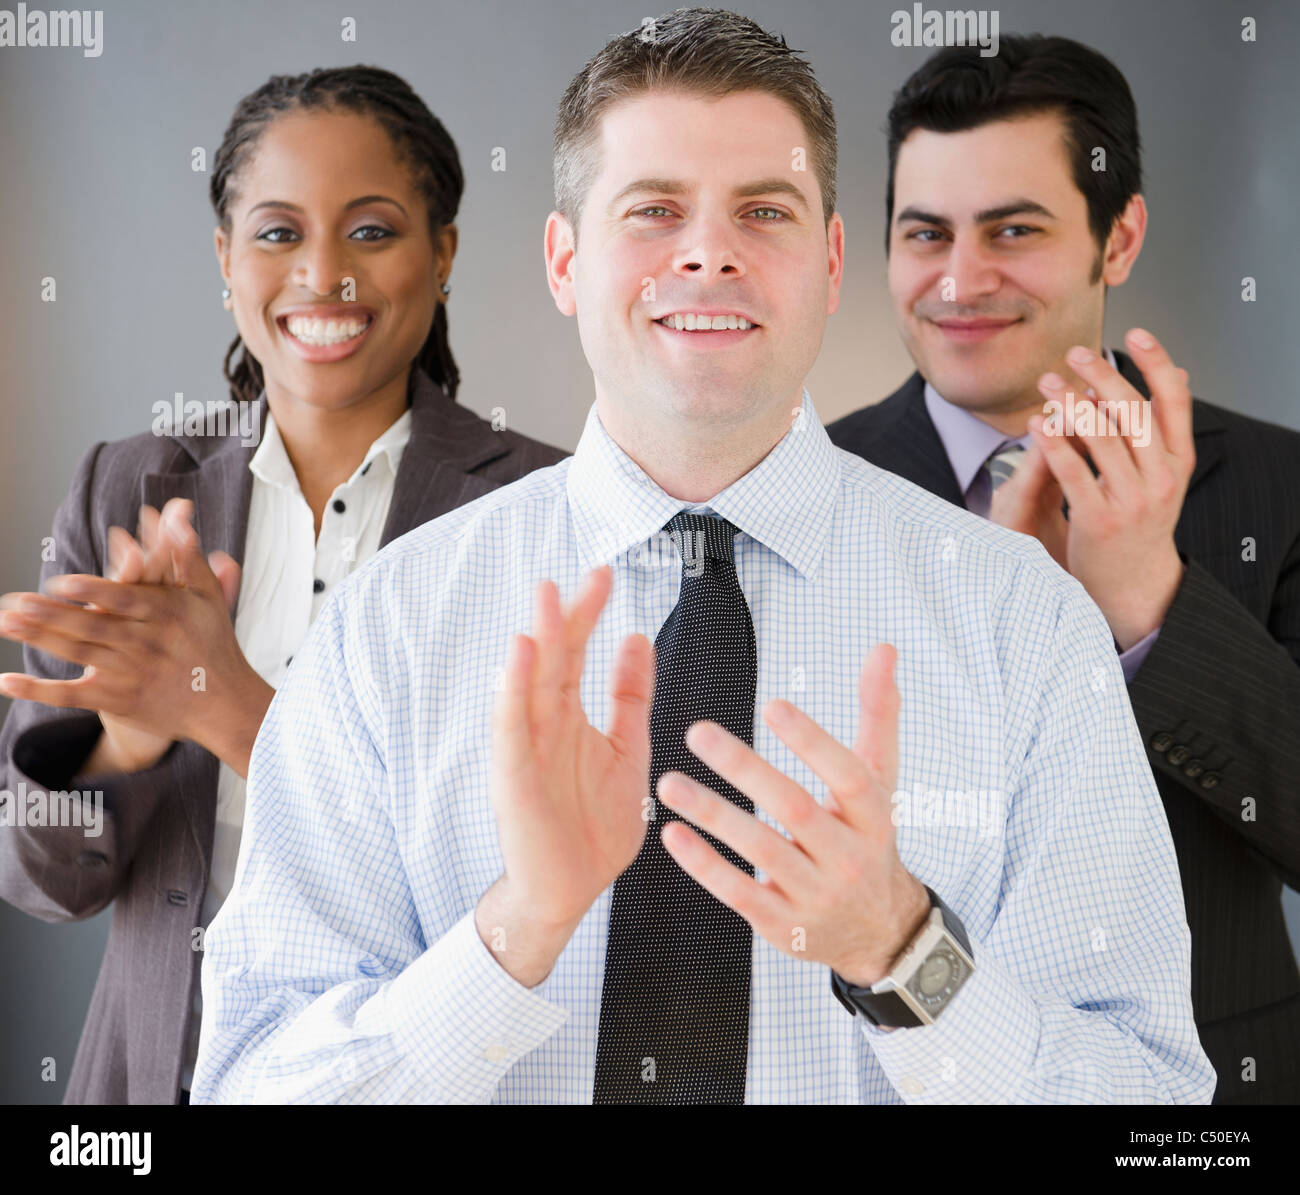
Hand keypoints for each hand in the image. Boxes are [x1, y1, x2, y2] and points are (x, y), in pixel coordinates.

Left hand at [0, 500, 267, 775]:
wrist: (224, 705)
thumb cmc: (213, 643)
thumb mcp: (207, 596)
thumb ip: (187, 554)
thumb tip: (178, 513)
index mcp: (166, 615)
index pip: (123, 600)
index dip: (92, 591)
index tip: (60, 581)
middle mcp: (146, 644)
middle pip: (93, 627)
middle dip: (51, 615)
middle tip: (14, 602)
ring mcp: (130, 674)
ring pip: (79, 654)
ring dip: (39, 639)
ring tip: (7, 623)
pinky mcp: (118, 700)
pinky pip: (73, 695)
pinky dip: (39, 690)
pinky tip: (7, 682)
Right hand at [481, 566, 653, 981]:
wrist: (571, 889)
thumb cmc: (593, 824)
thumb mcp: (626, 749)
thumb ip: (630, 697)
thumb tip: (637, 638)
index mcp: (570, 717)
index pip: (577, 653)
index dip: (588, 613)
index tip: (603, 573)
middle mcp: (544, 725)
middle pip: (553, 659)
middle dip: (566, 616)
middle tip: (583, 575)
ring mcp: (526, 749)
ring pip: (529, 684)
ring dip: (537, 641)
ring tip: (546, 598)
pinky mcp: (513, 777)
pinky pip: (511, 728)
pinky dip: (514, 692)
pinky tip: (521, 657)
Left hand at [656, 643, 930, 988]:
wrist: (877, 931)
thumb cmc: (867, 838)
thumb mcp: (879, 781)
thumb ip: (877, 714)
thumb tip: (883, 649)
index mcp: (874, 817)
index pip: (848, 775)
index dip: (812, 741)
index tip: (772, 705)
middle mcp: (848, 857)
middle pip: (795, 810)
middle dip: (744, 770)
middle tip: (697, 731)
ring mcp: (816, 896)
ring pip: (761, 850)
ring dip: (713, 815)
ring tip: (669, 783)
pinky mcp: (783, 926)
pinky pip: (740, 893)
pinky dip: (705, 865)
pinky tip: (673, 834)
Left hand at [995, 329, 1193, 649]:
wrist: (1135, 581)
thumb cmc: (1143, 519)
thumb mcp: (1166, 472)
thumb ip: (1164, 427)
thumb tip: (1177, 373)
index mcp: (1178, 461)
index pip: (1173, 401)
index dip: (1157, 362)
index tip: (1135, 332)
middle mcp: (1161, 478)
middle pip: (1132, 413)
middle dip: (1102, 376)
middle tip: (1075, 353)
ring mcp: (1132, 500)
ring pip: (1101, 438)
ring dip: (1071, 404)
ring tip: (1047, 383)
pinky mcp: (1100, 520)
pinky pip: (1073, 474)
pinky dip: (1054, 445)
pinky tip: (1037, 424)